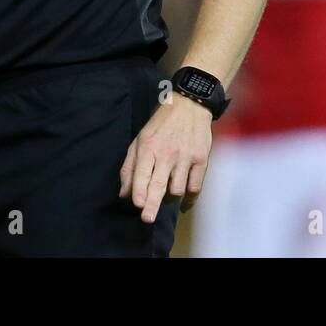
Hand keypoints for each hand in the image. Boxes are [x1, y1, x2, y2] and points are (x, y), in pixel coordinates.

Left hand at [119, 90, 212, 220]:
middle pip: (159, 184)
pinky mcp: (201, 160)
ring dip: (170, 198)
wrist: (190, 106)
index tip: (138, 205)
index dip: (139, 190)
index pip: (142, 173)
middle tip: (147, 219)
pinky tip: (183, 203)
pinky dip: (189, 199)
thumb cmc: (160, 125)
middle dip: (152, 203)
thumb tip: (123, 194)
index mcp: (148, 147)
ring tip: (166, 196)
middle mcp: (167, 153)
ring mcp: (186, 157)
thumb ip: (130, 167)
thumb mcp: (139, 139)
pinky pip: (196, 187)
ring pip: (177, 189)